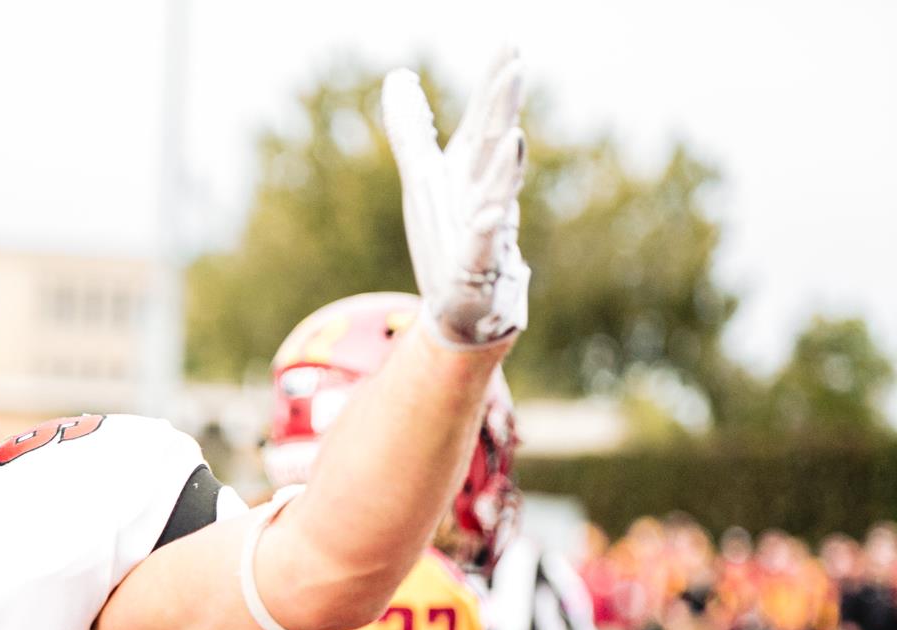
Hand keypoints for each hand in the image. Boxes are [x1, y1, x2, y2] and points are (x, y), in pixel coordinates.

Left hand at [381, 49, 529, 345]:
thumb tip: (399, 76)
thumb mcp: (425, 177)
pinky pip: (482, 249)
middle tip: (514, 68)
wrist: (464, 305)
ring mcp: (486, 230)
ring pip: (499, 194)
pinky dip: (485, 233)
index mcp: (471, 169)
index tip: (508, 41)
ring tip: (514, 137)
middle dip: (503, 108)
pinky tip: (489, 216)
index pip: (485, 118)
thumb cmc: (450, 233)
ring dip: (506, 168)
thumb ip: (413, 130)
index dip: (494, 82)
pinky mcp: (477, 269)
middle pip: (494, 146)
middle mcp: (484, 192)